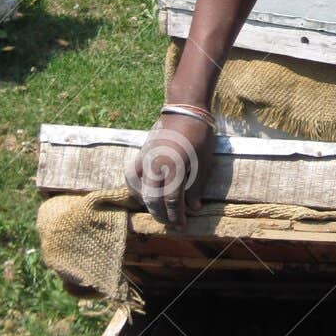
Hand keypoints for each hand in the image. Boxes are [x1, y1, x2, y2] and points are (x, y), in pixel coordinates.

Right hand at [126, 113, 216, 229]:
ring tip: (158, 212)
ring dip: (147, 203)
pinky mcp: (140, 154)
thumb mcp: (204, 163)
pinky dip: (136, 189)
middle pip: (153, 198)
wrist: (184, 110)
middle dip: (161, 214)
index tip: (182, 225)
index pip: (172, 200)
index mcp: (173, 166)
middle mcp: (155, 164)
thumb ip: (197, 187)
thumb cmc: (199, 136)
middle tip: (170, 223)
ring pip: (138, 188)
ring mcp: (144, 158)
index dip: (177, 216)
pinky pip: (132, 176)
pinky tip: (144, 196)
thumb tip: (193, 208)